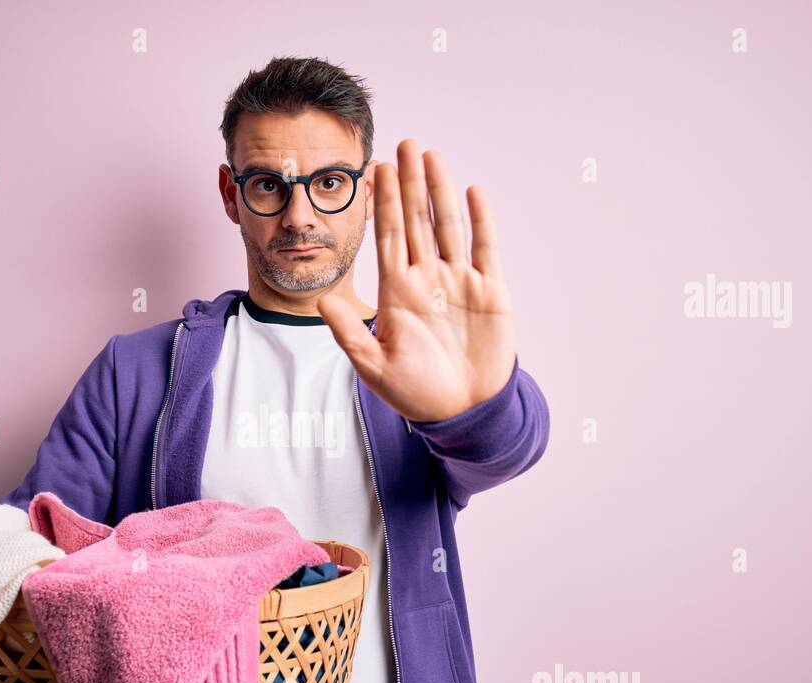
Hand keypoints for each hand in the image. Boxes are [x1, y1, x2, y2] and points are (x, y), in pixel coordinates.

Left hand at [317, 138, 517, 422]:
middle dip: (410, 183)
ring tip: (432, 156)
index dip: (383, 203)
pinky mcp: (489, 291)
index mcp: (398, 291)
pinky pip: (485, 247)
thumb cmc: (417, 393)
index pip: (388, 237)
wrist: (462, 411)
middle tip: (404, 143)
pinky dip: (480, 220)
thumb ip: (350, 333)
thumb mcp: (375, 367)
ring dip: (440, 191)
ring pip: (447, 225)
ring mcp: (459, 281)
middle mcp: (427, 279)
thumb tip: (322, 301)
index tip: (375, 169)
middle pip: (416, 220)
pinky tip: (472, 191)